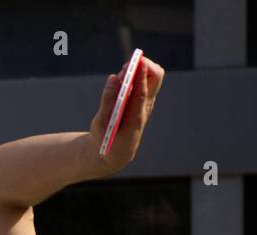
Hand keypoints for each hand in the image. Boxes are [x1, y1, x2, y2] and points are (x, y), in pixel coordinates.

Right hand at [88, 56, 164, 173]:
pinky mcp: (142, 100)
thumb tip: (113, 77)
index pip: (143, 91)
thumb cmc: (107, 138)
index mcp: (136, 116)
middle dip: (144, 66)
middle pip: (156, 77)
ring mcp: (146, 102)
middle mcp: (145, 106)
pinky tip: (121, 81)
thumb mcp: (100, 124)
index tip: (138, 61)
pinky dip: (134, 76)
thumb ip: (107, 100)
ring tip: (121, 74)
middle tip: (126, 66)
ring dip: (138, 70)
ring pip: (151, 77)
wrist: (117, 152)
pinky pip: (144, 82)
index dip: (141, 75)